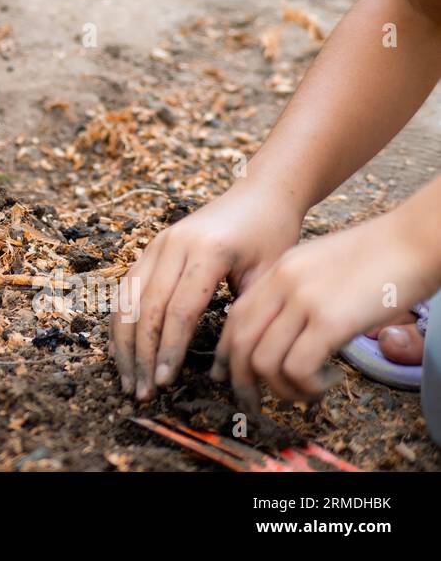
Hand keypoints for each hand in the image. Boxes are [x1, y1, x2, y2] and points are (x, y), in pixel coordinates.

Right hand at [111, 185, 303, 399]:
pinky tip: (123, 349)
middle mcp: (172, 244)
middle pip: (146, 307)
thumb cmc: (271, 234)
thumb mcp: (269, 274)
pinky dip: (121, 322)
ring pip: (127, 299)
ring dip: (124, 343)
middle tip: (143, 390)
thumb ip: (244, 318)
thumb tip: (225, 372)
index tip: (165, 382)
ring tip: (128, 378)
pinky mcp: (150, 247)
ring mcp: (157, 244)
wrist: (260, 193)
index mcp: (206, 251)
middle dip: (141, 354)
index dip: (168, 349)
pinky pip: (126, 289)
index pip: (179, 310)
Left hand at [212, 210, 438, 410]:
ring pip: (263, 362)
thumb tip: (289, 332)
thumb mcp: (323, 266)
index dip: (228, 354)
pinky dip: (307, 386)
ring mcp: (302, 301)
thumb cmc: (380, 256)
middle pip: (239, 342)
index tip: (233, 378)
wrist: (415, 239)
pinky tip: (331, 382)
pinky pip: (296, 368)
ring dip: (282, 389)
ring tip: (308, 392)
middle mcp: (281, 284)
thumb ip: (298, 292)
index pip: (235, 318)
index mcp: (278, 271)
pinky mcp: (329, 320)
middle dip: (244, 382)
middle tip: (259, 403)